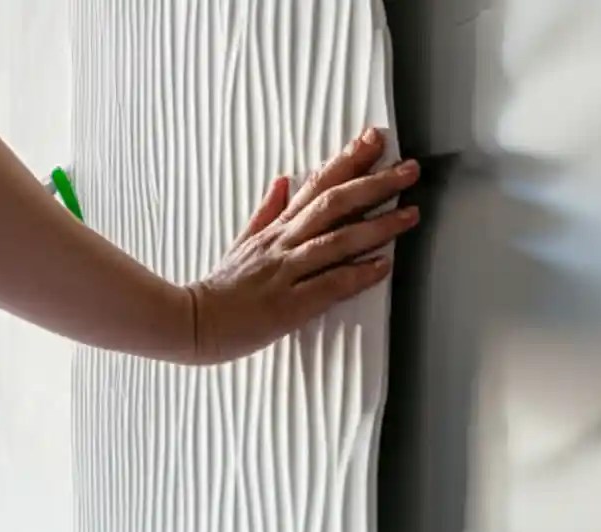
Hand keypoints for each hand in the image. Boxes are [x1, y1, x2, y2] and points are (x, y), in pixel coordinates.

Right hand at [186, 128, 418, 363]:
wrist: (191, 322)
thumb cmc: (220, 287)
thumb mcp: (241, 241)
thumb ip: (266, 211)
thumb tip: (283, 180)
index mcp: (276, 228)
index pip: (316, 184)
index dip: (348, 160)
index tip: (375, 139)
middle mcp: (283, 244)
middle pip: (333, 204)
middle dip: (374, 183)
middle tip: (408, 169)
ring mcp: (286, 273)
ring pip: (336, 241)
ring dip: (377, 226)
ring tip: (409, 214)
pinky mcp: (288, 305)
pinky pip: (328, 285)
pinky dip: (357, 274)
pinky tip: (382, 266)